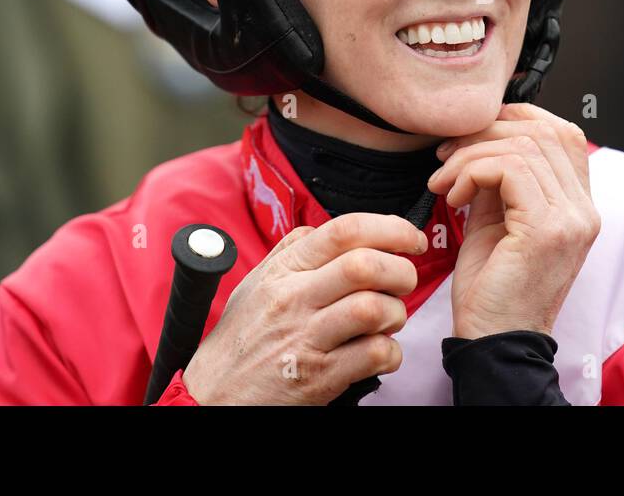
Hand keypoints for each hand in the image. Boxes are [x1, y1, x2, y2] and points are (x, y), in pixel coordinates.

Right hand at [182, 213, 427, 403]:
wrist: (212, 395)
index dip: (390, 228)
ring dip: (396, 313)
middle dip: (401, 271)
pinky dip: (391, 352)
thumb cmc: (240, 339)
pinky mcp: (319, 378)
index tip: (411, 238)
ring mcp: (306, 339)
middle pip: (366, 266)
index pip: (344, 230)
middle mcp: (294, 299)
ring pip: (374, 308)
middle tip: (403, 282)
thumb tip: (335, 231)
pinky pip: (375, 354)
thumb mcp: (256, 283)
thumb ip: (293, 251)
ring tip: (388, 320)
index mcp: (283, 270)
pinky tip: (380, 352)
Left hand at [427, 103, 599, 339]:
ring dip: (469, 156)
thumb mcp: (495, 221)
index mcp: (577, 207)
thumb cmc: (492, 292)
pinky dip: (472, 172)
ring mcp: (570, 219)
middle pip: (542, 131)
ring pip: (521, 146)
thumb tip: (479, 141)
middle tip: (446, 154)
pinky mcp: (547, 230)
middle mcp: (583, 211)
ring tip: (444, 182)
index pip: (562, 133)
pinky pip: (508, 170)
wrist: (494, 343)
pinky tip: (453, 197)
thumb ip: (499, 180)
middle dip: (484, 133)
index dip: (516, 118)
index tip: (473, 133)